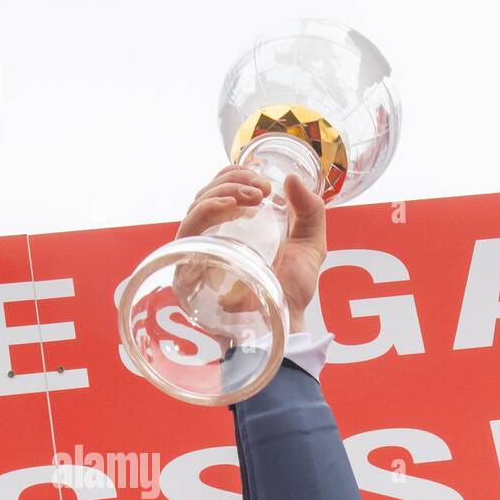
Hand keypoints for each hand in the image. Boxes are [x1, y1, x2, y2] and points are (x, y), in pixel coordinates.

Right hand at [176, 165, 326, 328]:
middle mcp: (212, 236)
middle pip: (206, 192)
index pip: (221, 188)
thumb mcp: (311, 245)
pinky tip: (229, 207)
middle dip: (233, 180)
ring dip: (224, 192)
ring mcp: (199, 251)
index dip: (238, 175)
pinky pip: (189, 231)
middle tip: (261, 191)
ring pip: (196, 206)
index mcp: (233, 226)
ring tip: (252, 197)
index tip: (265, 185)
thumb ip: (311, 212)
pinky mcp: (188, 267)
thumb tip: (291, 177)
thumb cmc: (292, 291)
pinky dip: (207, 211)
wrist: (285, 324)